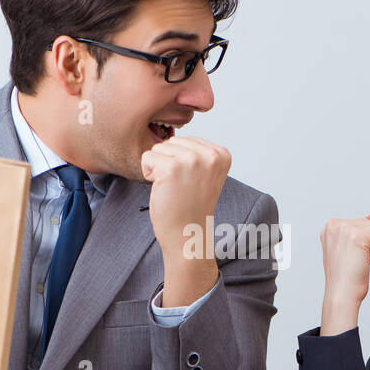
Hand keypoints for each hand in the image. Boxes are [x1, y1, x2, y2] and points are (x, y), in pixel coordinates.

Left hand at [141, 136, 230, 306]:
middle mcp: (210, 154)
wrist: (188, 236)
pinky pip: (147, 158)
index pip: (186, 140)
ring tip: (173, 189)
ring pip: (158, 149)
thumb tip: (173, 133)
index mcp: (222, 154)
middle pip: (171, 142)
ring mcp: (192, 160)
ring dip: (158, 170)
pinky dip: (149, 175)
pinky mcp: (171, 168)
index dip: (180, 162)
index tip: (191, 183)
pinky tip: (163, 190)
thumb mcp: (205, 173)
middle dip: (168, 163)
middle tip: (180, 188)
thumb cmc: (190, 206)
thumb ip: (198, 152)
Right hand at [319, 215, 369, 335]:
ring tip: (358, 260)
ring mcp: (347, 228)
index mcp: (330, 226)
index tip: (348, 256)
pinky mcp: (360, 236)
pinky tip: (365, 261)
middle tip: (354, 259)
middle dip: (369, 244)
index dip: (361, 242)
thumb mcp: (346, 248)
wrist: (341, 293)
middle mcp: (336, 224)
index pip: (362, 223)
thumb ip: (356, 230)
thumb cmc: (343, 276)